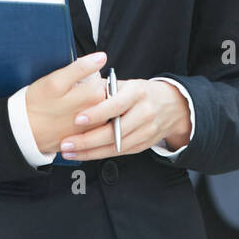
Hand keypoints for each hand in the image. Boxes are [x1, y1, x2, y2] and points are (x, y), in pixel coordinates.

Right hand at [25, 52, 108, 153]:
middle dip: (84, 87)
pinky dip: (83, 115)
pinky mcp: (87, 135)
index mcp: (94, 94)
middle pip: (98, 88)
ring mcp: (94, 125)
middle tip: (64, 94)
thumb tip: (102, 57)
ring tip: (65, 106)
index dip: (80, 73)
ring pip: (95, 103)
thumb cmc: (37, 105)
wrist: (24, 132)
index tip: (67, 80)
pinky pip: (91, 119)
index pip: (96, 73)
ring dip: (84, 101)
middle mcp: (98, 111)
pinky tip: (67, 117)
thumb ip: (81, 68)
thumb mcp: (55, 81)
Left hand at [59, 78, 189, 161]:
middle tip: (66, 143)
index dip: (97, 113)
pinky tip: (83, 155)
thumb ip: (104, 88)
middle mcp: (145, 112)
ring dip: (90, 151)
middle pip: (115, 131)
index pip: (116, 105)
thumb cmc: (140, 93)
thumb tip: (76, 87)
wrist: (172, 106)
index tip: (77, 119)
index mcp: (138, 93)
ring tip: (68, 151)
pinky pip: (119, 153)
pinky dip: (99, 155)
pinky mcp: (145, 145)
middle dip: (87, 140)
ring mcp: (146, 131)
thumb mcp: (126, 84)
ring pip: (116, 146)